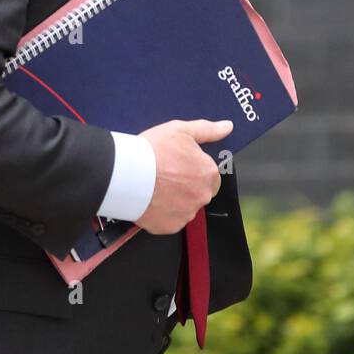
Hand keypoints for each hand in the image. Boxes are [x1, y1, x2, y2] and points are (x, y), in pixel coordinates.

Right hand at [134, 119, 233, 233]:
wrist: (126, 173)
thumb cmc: (153, 151)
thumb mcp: (181, 130)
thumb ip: (208, 130)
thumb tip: (227, 127)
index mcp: (208, 173)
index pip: (210, 174)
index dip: (194, 168)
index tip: (179, 165)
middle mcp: (202, 195)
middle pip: (199, 192)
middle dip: (186, 185)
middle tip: (166, 175)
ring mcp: (186, 213)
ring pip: (185, 206)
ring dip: (175, 199)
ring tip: (156, 186)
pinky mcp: (170, 226)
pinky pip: (170, 220)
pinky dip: (163, 212)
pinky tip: (152, 199)